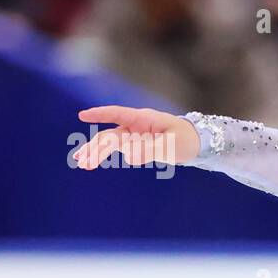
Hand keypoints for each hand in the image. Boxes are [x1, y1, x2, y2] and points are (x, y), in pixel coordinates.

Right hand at [73, 106, 199, 169]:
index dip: (100, 114)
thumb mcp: (172, 146)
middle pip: (110, 134)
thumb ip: (151, 150)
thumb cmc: (186, 140)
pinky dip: (102, 155)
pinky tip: (90, 162)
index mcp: (144, 119)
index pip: (118, 113)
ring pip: (109, 142)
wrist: (196, 143)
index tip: (83, 115)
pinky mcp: (134, 144)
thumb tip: (128, 156)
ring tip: (81, 163)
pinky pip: (115, 148)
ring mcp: (133, 134)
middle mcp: (135, 125)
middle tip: (83, 162)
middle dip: (95, 147)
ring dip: (95, 152)